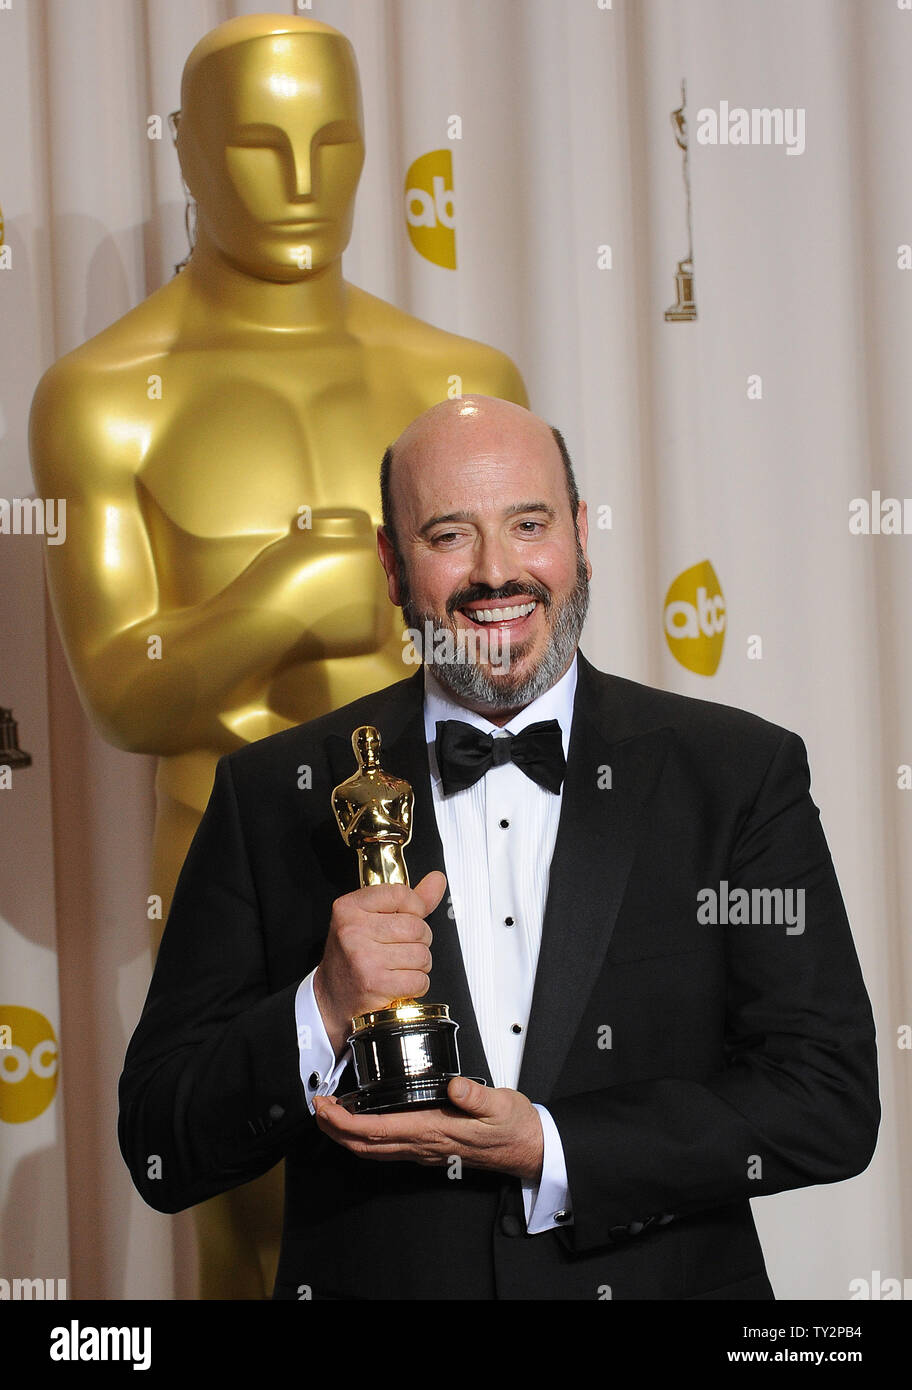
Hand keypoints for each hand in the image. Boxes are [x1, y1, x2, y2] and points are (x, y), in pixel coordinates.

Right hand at [313, 870, 446, 1055]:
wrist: (331, 998)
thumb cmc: (352, 957)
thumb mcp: (370, 920)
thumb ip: (407, 900)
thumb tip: (437, 880)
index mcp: (350, 908)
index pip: (401, 894)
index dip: (415, 908)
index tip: (409, 917)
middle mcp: (353, 930)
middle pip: (417, 927)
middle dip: (419, 942)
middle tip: (400, 949)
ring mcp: (364, 957)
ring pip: (422, 954)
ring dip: (418, 965)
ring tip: (398, 967)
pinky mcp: (375, 983)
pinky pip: (419, 979)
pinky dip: (416, 984)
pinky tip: (399, 982)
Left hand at [313, 1076, 544, 1182]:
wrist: (527, 1149)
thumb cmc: (514, 1127)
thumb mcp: (501, 1105)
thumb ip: (477, 1096)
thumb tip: (455, 1085)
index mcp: (434, 1130)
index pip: (376, 1131)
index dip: (343, 1122)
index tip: (326, 1106)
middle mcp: (423, 1145)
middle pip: (365, 1145)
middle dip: (334, 1129)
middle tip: (317, 1106)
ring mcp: (424, 1151)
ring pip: (373, 1150)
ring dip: (346, 1135)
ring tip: (331, 1113)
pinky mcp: (429, 1148)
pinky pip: (387, 1148)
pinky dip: (365, 1137)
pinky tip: (362, 1123)